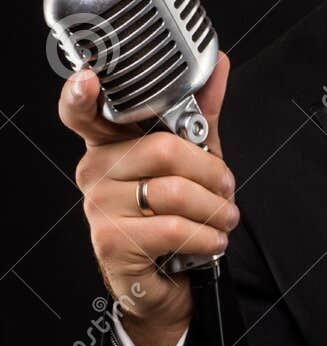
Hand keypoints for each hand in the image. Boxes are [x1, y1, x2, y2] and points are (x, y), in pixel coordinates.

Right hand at [59, 50, 238, 335]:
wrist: (169, 280)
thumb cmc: (175, 215)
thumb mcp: (194, 160)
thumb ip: (201, 114)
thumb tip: (217, 65)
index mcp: (110, 144)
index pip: (82, 112)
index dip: (81, 94)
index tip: (88, 78)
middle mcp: (96, 171)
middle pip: (164, 150)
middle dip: (211, 173)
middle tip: (226, 190)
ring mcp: (99, 207)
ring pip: (174, 192)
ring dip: (215, 209)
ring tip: (224, 219)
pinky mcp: (112, 242)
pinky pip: (172, 229)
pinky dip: (206, 236)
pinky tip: (211, 241)